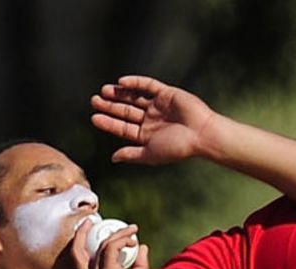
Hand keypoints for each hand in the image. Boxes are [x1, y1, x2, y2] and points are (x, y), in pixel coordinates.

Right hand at [74, 222, 151, 268]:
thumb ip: (138, 267)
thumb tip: (143, 248)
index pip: (81, 262)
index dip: (86, 247)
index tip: (99, 238)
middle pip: (77, 251)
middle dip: (81, 234)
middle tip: (90, 222)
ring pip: (102, 245)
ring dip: (117, 234)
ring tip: (131, 230)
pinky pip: (112, 247)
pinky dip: (123, 239)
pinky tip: (133, 239)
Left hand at [90, 76, 219, 165]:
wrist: (201, 134)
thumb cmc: (178, 148)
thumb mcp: (150, 154)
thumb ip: (131, 155)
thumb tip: (113, 158)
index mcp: (146, 136)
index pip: (123, 128)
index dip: (108, 123)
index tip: (94, 118)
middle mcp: (150, 120)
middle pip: (125, 111)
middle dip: (109, 106)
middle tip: (94, 100)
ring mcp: (157, 106)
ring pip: (133, 97)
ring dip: (119, 93)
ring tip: (104, 91)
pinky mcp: (165, 93)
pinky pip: (147, 85)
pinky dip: (135, 83)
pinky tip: (122, 82)